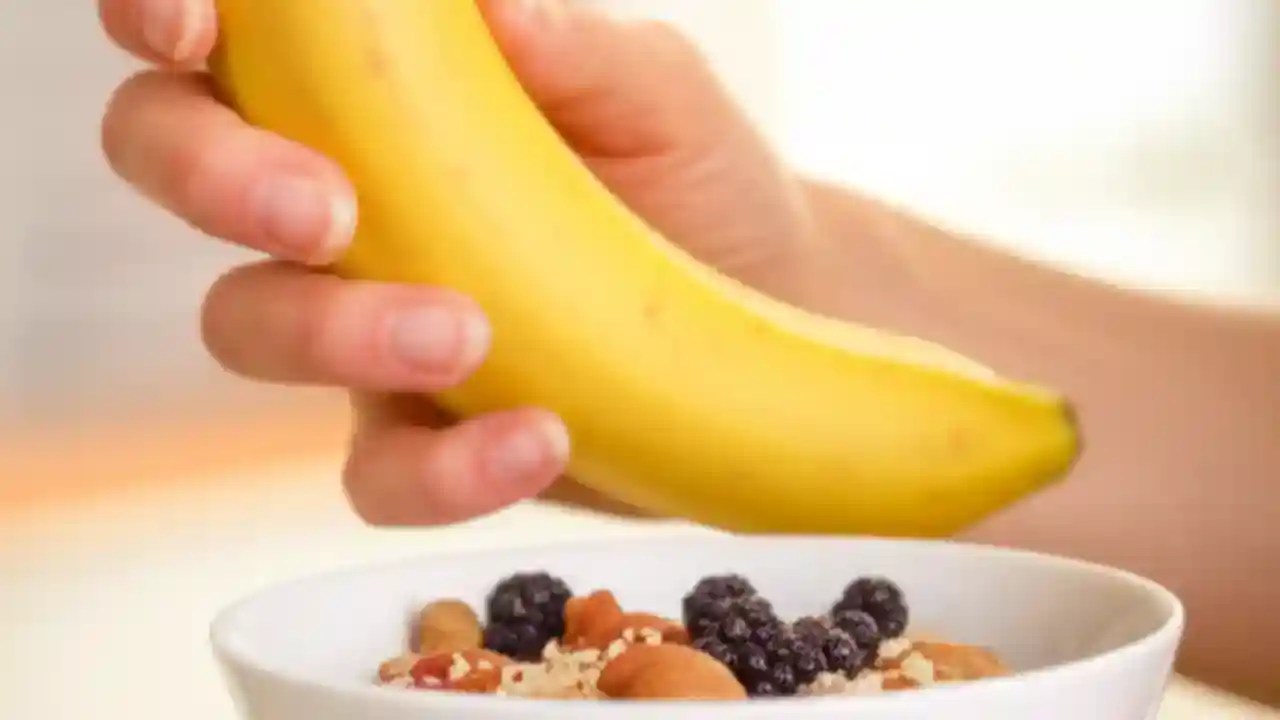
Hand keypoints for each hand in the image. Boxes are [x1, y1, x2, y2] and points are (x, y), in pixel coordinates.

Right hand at [99, 0, 825, 524]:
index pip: (232, 42)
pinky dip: (441, 468)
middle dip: (219, 181)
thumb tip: (498, 3)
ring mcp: (365, 320)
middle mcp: (344, 196)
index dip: (168, 17)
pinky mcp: (419, 433)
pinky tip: (538, 439)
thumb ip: (577, 48)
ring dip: (334, 333)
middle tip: (327, 215)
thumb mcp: (658, 97)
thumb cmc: (697, 178)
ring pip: (252, 325)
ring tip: (468, 336)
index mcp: (376, 90)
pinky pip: (375, 469)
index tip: (187, 29)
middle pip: (182, 164)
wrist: (765, 310)